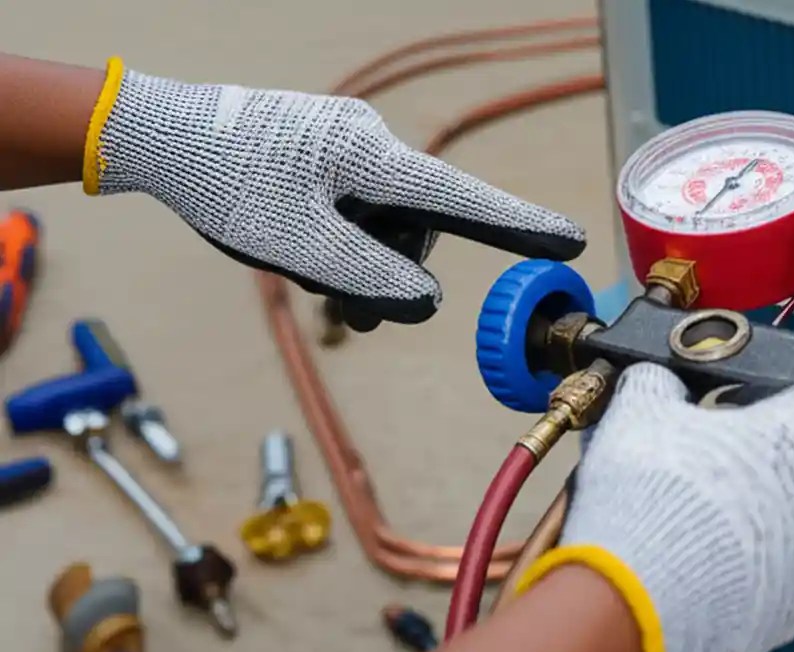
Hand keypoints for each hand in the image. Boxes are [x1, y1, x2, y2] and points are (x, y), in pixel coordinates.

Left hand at [85, 58, 584, 329]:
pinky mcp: (329, 154)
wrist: (162, 135)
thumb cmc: (224, 181)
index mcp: (372, 158)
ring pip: (386, 222)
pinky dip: (348, 239)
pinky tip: (311, 252)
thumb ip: (368, 277)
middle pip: (416, 224)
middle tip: (350, 313)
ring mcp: (349, 147)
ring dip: (363, 261)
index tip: (571, 238)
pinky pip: (361, 206)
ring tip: (322, 290)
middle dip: (390, 272)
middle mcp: (370, 144)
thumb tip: (426, 301)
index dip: (518, 226)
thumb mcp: (297, 245)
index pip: (462, 200)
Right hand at [548, 364, 793, 651]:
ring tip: (683, 526)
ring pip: (784, 533)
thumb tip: (654, 380)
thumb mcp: (639, 413)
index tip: (732, 407)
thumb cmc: (649, 503)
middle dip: (750, 466)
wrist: (636, 610)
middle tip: (695, 467)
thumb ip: (656, 384)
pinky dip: (735, 577)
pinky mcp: (786, 620)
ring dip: (745, 525)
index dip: (767, 400)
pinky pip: (767, 586)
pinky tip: (685, 571)